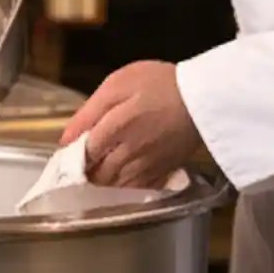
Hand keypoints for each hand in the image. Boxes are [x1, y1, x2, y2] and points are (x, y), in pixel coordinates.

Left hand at [61, 61, 201, 188]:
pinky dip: (126, 189)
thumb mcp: (120, 82)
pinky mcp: (163, 172)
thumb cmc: (162, 83)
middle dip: (86, 173)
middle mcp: (129, 153)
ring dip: (103, 183)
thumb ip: (90, 110)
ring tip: (101, 171)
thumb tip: (66, 139)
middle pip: (96, 176)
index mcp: (115, 128)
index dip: (71, 157)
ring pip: (115, 187)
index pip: (81, 155)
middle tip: (83, 164)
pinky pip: (137, 190)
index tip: (70, 152)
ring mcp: (147, 166)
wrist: (206, 97)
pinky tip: (124, 179)